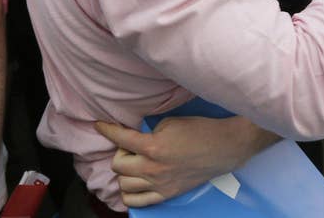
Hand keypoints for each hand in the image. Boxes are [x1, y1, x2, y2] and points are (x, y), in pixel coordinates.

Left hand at [95, 116, 274, 207]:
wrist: (224, 147)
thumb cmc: (200, 130)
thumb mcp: (171, 123)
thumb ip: (150, 133)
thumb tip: (136, 139)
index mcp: (153, 147)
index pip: (121, 138)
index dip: (107, 130)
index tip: (99, 125)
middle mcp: (153, 168)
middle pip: (117, 165)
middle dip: (120, 153)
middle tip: (131, 147)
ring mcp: (159, 184)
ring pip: (123, 185)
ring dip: (125, 173)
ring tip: (136, 164)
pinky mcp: (167, 194)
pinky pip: (136, 201)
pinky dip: (129, 193)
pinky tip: (134, 182)